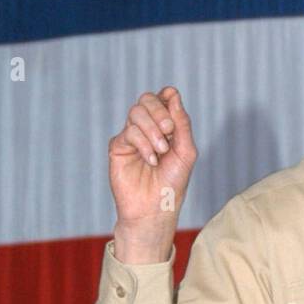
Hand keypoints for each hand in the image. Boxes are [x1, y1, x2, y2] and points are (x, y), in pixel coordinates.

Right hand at [109, 87, 197, 258]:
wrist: (155, 209)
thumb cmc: (173, 183)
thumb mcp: (186, 152)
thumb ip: (182, 123)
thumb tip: (173, 95)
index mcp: (165, 126)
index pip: (163, 98)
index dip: (168, 99)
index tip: (174, 119)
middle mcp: (147, 128)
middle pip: (147, 99)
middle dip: (159, 112)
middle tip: (169, 131)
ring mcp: (131, 136)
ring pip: (136, 112)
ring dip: (152, 129)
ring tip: (161, 151)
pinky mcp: (118, 147)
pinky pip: (129, 132)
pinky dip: (143, 144)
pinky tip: (151, 160)